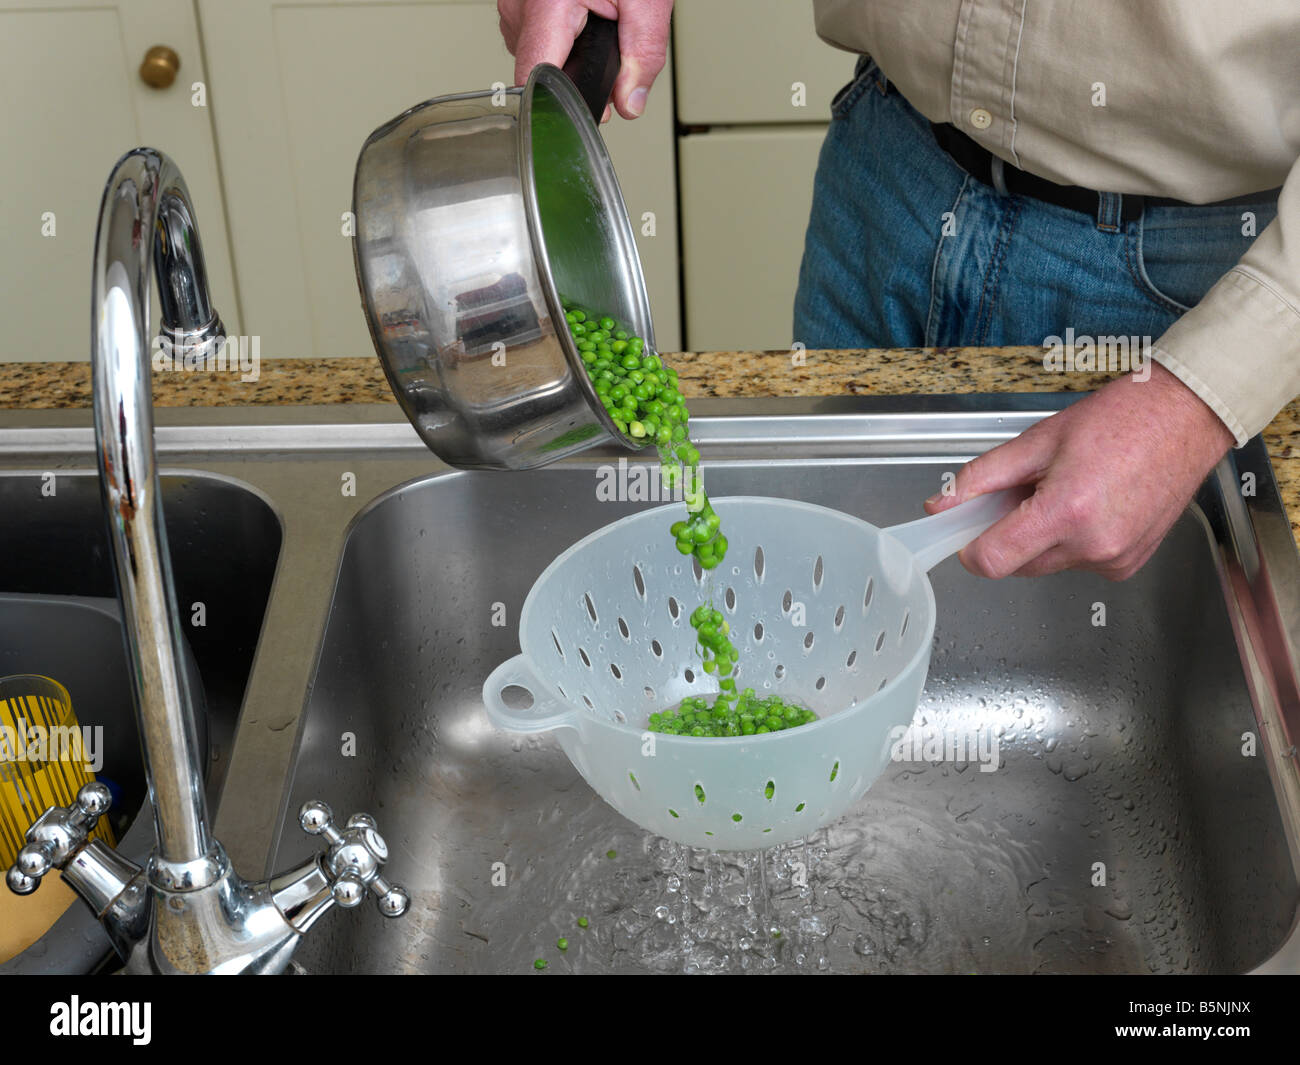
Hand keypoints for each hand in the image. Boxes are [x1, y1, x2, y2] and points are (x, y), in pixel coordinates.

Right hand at [498, 0, 672, 119]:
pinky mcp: (516, 3)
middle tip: (610, 47)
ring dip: (568, 56)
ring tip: (595, 24)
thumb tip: (630, 103)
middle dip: (578, 75)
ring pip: (537, 57)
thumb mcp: (646, 1)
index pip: (537, 80)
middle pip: (541, 72)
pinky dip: (560, 38)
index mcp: (547, 5)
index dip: (559, 105)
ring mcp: (512, 4)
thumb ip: (643, 55)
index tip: (581, 114)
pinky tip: (579, 20)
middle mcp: (519, 6)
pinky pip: (534, 38)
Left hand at [924, 362, 1234, 579]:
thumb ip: (982, 477)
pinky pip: (1078, 562)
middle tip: (1024, 491)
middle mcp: (1093, 545)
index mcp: (1066, 512)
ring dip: (1040, 537)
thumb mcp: (1037, 440)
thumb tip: (941, 503)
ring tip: (1065, 490)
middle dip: (1008, 534)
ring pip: (1046, 564)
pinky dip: (1071, 541)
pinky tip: (1090, 505)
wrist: (1185, 419)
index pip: (992, 561)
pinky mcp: (1128, 564)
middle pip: (1017, 565)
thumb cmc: (1120, 420)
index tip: (966, 531)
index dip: (970, 548)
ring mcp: (1114, 559)